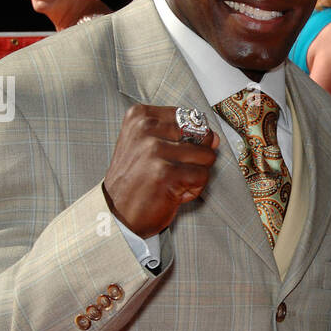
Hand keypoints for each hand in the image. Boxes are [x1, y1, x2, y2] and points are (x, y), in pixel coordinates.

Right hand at [103, 105, 218, 238]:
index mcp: (140, 116)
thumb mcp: (148, 146)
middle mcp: (145, 128)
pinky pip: (202, 176)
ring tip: (171, 182)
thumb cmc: (136, 181)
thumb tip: (214, 137)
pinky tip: (172, 193)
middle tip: (169, 172)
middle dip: (194, 158)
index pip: (190, 118)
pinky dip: (193, 189)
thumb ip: (181, 136)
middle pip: (201, 136)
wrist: (117, 214)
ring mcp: (155, 150)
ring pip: (205, 156)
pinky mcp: (166, 173)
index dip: (189, 141)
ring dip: (194, 175)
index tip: (167, 154)